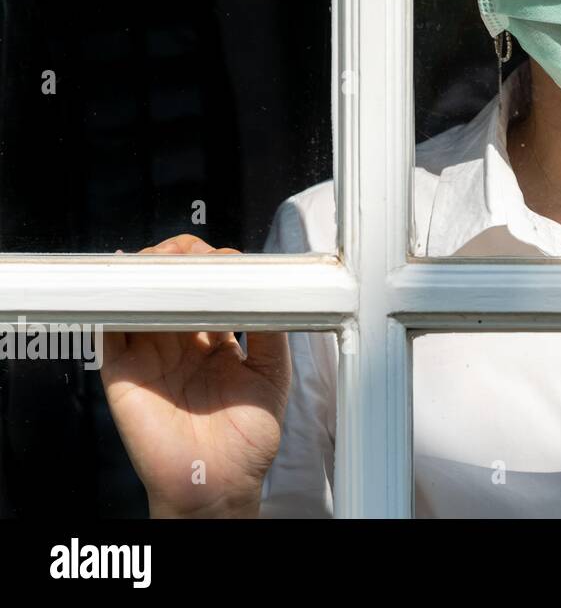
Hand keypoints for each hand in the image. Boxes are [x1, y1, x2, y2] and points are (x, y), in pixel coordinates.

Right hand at [101, 234, 290, 517]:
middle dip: (180, 260)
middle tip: (193, 254)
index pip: (209, 290)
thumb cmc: (247, 438)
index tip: (228, 259)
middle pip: (171, 286)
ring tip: (165, 259)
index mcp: (215, 341)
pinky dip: (115, 301)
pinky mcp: (121, 371)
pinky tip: (133, 282)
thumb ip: (272, 332)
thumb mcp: (272, 375)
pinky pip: (110, 328)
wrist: (218, 484)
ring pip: (140, 297)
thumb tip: (273, 290)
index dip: (215, 268)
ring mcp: (148, 354)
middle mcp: (179, 343)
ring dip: (149, 272)